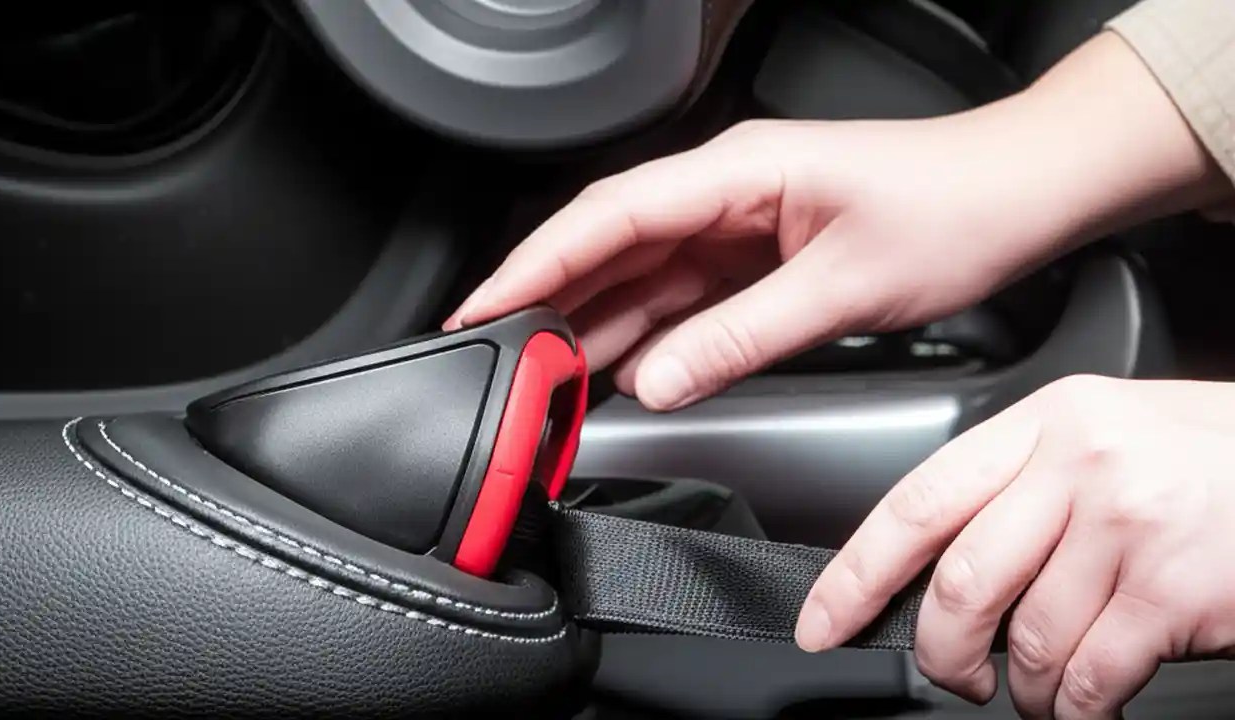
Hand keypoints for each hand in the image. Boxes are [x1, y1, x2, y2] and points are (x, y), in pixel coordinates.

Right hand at [445, 34, 1222, 410]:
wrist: (1018, 196)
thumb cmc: (952, 209)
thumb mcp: (843, 287)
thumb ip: (740, 336)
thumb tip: (657, 380)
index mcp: (736, 172)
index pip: (608, 216)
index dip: (536, 263)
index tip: (484, 308)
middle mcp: (726, 191)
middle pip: (610, 244)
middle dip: (547, 297)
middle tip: (495, 355)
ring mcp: (740, 224)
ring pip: (641, 274)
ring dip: (592, 322)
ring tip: (542, 373)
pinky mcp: (758, 256)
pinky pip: (682, 296)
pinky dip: (647, 333)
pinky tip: (619, 367)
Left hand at [796, 375, 1234, 717]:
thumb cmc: (1206, 460)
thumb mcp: (1101, 438)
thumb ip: (1018, 485)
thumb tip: (937, 564)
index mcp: (1042, 423)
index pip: (918, 501)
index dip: (856, 572)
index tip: (822, 621)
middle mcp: (1078, 466)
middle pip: (960, 581)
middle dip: (939, 651)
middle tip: (952, 675)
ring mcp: (1127, 525)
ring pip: (1024, 639)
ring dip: (1021, 691)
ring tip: (1039, 691)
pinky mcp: (1173, 590)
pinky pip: (1088, 676)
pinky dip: (1073, 710)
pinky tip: (1086, 703)